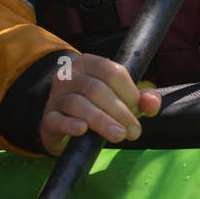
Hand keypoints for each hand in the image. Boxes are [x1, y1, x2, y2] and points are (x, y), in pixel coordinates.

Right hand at [39, 53, 161, 156]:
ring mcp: (55, 96)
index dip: (128, 90)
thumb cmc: (97, 105)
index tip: (139, 108)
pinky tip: (82, 130)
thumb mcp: (120, 97)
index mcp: (89, 63)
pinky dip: (70, 125)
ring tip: (119, 135)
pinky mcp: (47, 118)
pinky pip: (57, 120)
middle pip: (96, 89)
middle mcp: (69, 76)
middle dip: (119, 111)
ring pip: (78, 104)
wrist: (64, 121)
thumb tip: (152, 102)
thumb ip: (140, 98)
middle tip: (134, 131)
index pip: (111, 71)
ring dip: (102, 121)